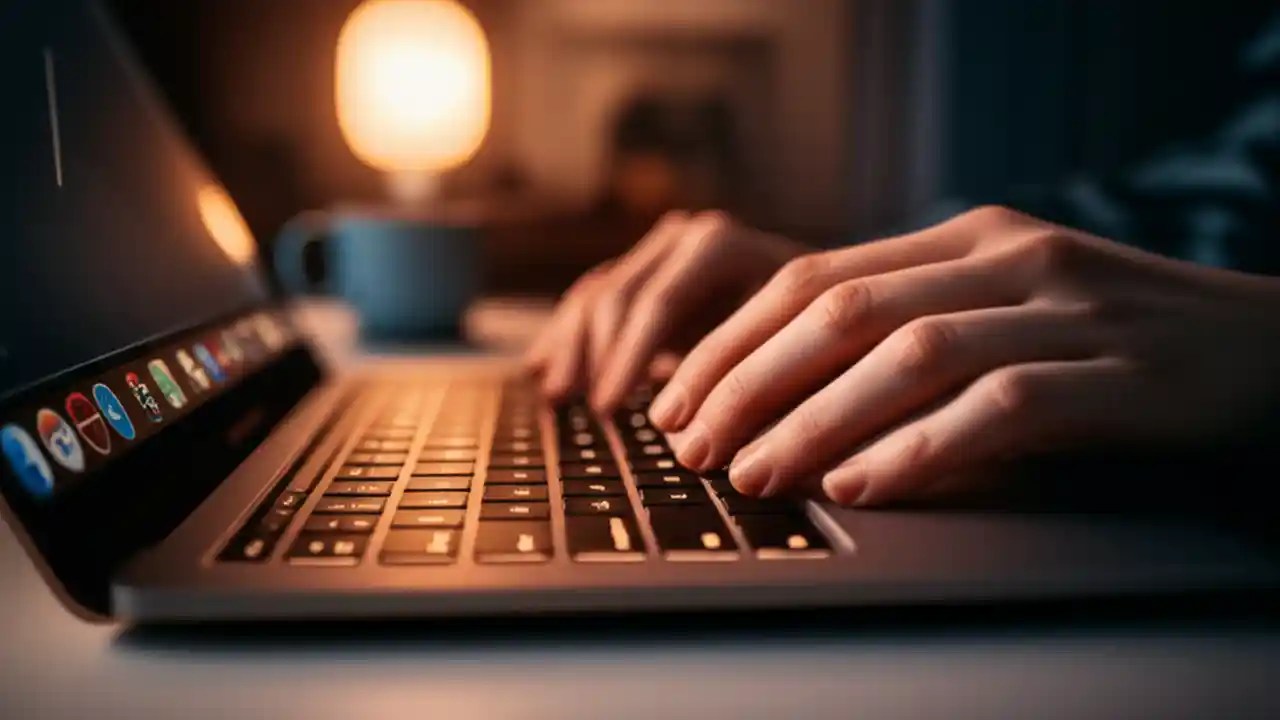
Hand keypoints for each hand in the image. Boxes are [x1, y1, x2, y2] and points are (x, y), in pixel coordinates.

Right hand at [525, 211, 807, 409]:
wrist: (831, 300)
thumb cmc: (821, 333)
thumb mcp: (795, 349)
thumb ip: (742, 378)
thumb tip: (690, 429)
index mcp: (719, 245)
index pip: (657, 302)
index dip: (627, 359)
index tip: (611, 410)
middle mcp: (685, 235)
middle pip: (618, 295)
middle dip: (597, 358)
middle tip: (586, 410)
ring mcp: (662, 248)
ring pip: (598, 293)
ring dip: (573, 347)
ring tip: (558, 396)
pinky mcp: (647, 269)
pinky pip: (594, 296)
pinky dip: (570, 336)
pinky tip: (545, 370)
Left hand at [647, 206, 1279, 505]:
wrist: (1266, 348)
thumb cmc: (1109, 343)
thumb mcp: (1001, 311)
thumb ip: (909, 329)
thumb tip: (782, 394)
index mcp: (965, 237)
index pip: (814, 277)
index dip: (733, 342)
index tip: (676, 401)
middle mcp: (1006, 256)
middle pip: (843, 310)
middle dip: (751, 382)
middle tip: (694, 446)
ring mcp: (1068, 307)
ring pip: (911, 354)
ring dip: (816, 419)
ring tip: (754, 473)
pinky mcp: (1122, 372)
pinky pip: (1000, 406)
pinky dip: (921, 447)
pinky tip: (861, 486)